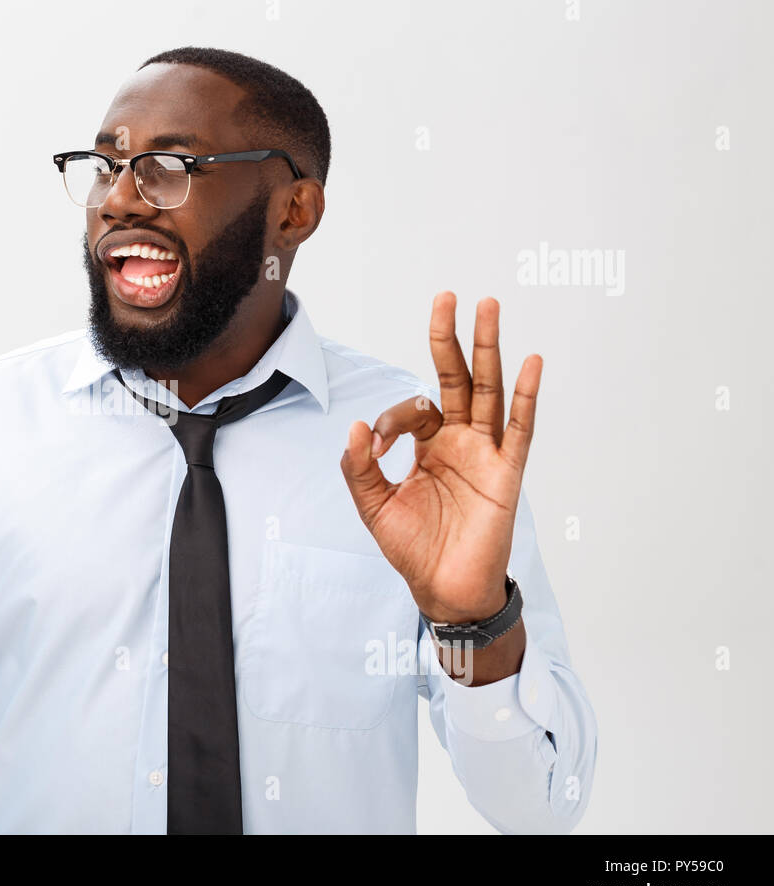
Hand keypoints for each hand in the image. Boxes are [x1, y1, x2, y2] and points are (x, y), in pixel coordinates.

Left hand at [339, 293, 541, 622]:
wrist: (443, 589)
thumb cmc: (412, 548)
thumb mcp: (373, 506)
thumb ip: (360, 467)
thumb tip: (355, 426)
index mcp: (428, 446)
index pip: (412, 409)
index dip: (389, 422)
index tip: (374, 450)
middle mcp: (458, 441)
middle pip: (457, 378)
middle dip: (450, 339)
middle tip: (447, 296)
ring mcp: (484, 453)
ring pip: (488, 391)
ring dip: (487, 349)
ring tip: (487, 307)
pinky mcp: (505, 473)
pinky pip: (518, 430)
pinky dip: (524, 397)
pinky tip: (530, 363)